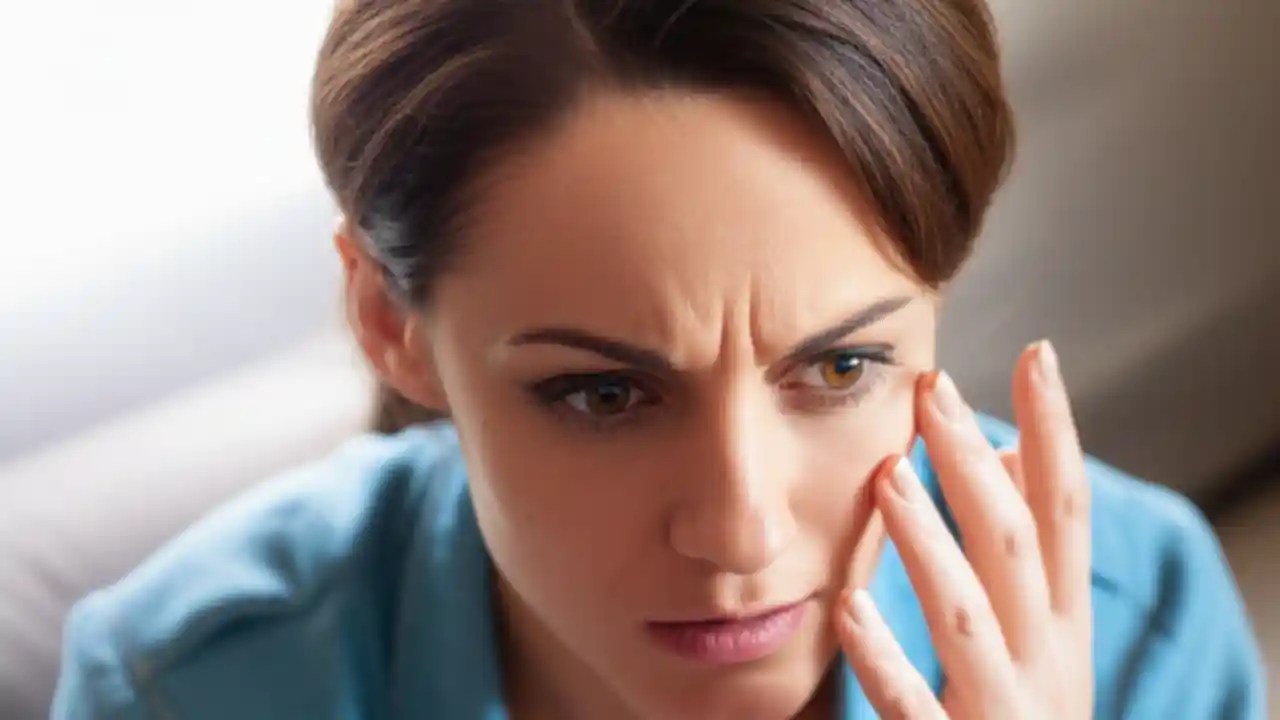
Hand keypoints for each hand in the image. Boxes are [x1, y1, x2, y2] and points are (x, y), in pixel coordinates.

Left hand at [834, 341, 1093, 718]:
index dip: (1058, 431)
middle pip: (1020, 547)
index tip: (1037, 352)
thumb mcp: (1038, 637)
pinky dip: (887, 658)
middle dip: (977, 467)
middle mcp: (1046, 663)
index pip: (1065, 512)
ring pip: (971, 615)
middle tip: (932, 392)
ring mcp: (1006, 712)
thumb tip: (1008, 450)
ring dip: (930, 542)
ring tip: (885, 478)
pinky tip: (845, 608)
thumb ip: (1023, 553)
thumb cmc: (1016, 717)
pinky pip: (919, 709)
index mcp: (1061, 625)